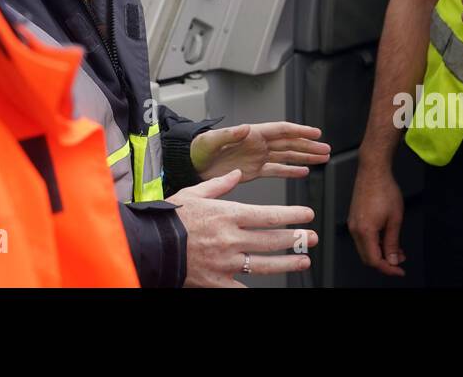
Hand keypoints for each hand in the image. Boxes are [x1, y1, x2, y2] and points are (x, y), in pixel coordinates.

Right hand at [169, 170, 318, 286]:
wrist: (150, 243)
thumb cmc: (170, 217)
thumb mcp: (195, 193)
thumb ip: (219, 184)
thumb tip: (236, 173)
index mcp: (228, 215)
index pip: (268, 215)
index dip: (291, 215)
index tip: (306, 214)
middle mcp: (231, 238)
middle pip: (272, 239)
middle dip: (296, 238)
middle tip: (312, 236)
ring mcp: (225, 262)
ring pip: (264, 263)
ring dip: (287, 262)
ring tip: (304, 260)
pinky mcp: (217, 281)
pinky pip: (241, 288)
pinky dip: (255, 287)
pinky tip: (271, 286)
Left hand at [190, 122, 331, 181]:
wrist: (189, 164)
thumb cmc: (197, 149)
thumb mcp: (211, 140)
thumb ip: (229, 134)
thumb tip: (246, 128)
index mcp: (251, 134)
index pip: (281, 130)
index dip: (299, 131)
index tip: (316, 133)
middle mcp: (257, 144)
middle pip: (289, 143)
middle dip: (308, 146)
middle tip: (326, 150)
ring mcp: (257, 157)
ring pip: (286, 156)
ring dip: (304, 157)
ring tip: (321, 159)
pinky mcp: (253, 171)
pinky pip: (276, 170)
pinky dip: (290, 171)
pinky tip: (302, 172)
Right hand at [347, 165, 405, 276]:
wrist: (373, 171)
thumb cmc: (384, 189)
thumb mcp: (395, 219)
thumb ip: (393, 242)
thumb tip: (392, 259)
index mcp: (365, 231)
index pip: (374, 260)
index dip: (388, 268)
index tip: (399, 270)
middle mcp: (355, 228)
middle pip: (367, 257)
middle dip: (384, 262)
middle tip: (399, 261)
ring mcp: (353, 223)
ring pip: (365, 247)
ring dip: (380, 252)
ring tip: (396, 249)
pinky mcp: (354, 217)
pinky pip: (362, 237)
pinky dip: (375, 242)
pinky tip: (386, 238)